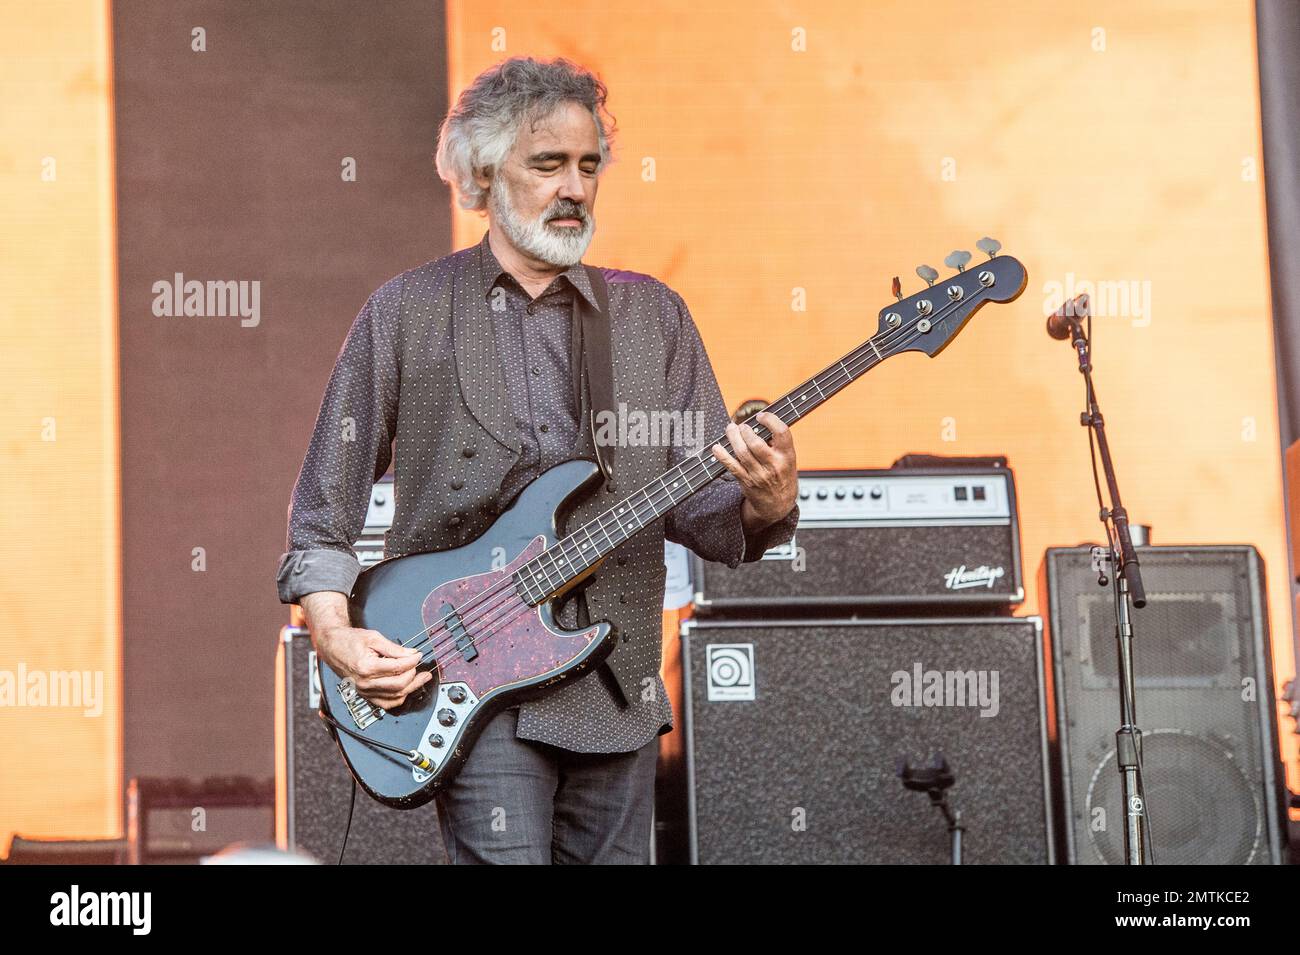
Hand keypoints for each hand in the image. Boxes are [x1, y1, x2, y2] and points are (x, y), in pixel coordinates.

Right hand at [316, 626, 431, 709]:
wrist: (332, 646)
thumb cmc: (349, 641)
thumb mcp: (373, 638)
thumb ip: (394, 648)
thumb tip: (411, 654)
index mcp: (366, 667)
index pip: (398, 668)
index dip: (412, 661)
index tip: (418, 655)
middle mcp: (365, 683)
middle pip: (399, 685)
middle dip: (414, 675)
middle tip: (421, 667)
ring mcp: (365, 691)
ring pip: (395, 696)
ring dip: (411, 687)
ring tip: (422, 678)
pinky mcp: (365, 694)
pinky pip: (386, 703)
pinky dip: (399, 697)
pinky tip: (408, 689)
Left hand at [711, 411, 797, 526]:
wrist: (779, 505)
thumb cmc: (782, 477)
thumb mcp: (788, 460)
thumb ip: (778, 444)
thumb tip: (758, 424)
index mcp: (787, 456)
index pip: (782, 432)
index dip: (770, 420)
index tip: (761, 416)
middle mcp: (774, 465)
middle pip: (756, 443)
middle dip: (745, 430)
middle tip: (741, 426)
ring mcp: (759, 474)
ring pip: (742, 452)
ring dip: (733, 438)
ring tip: (730, 429)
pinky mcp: (747, 481)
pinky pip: (732, 466)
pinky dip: (722, 456)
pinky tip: (717, 448)